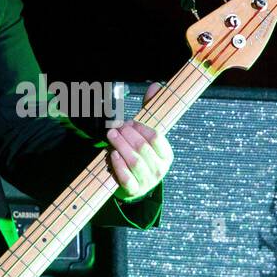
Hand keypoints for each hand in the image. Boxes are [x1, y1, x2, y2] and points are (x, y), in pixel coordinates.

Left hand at [106, 81, 173, 201]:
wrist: (135, 184)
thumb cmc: (141, 154)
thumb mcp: (146, 135)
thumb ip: (149, 112)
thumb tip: (154, 86)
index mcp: (166, 155)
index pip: (156, 137)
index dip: (141, 128)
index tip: (130, 122)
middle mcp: (159, 169)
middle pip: (142, 148)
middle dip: (127, 135)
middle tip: (116, 127)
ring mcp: (147, 181)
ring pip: (134, 161)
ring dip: (121, 146)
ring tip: (111, 135)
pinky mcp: (134, 190)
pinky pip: (127, 178)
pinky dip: (119, 166)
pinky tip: (112, 154)